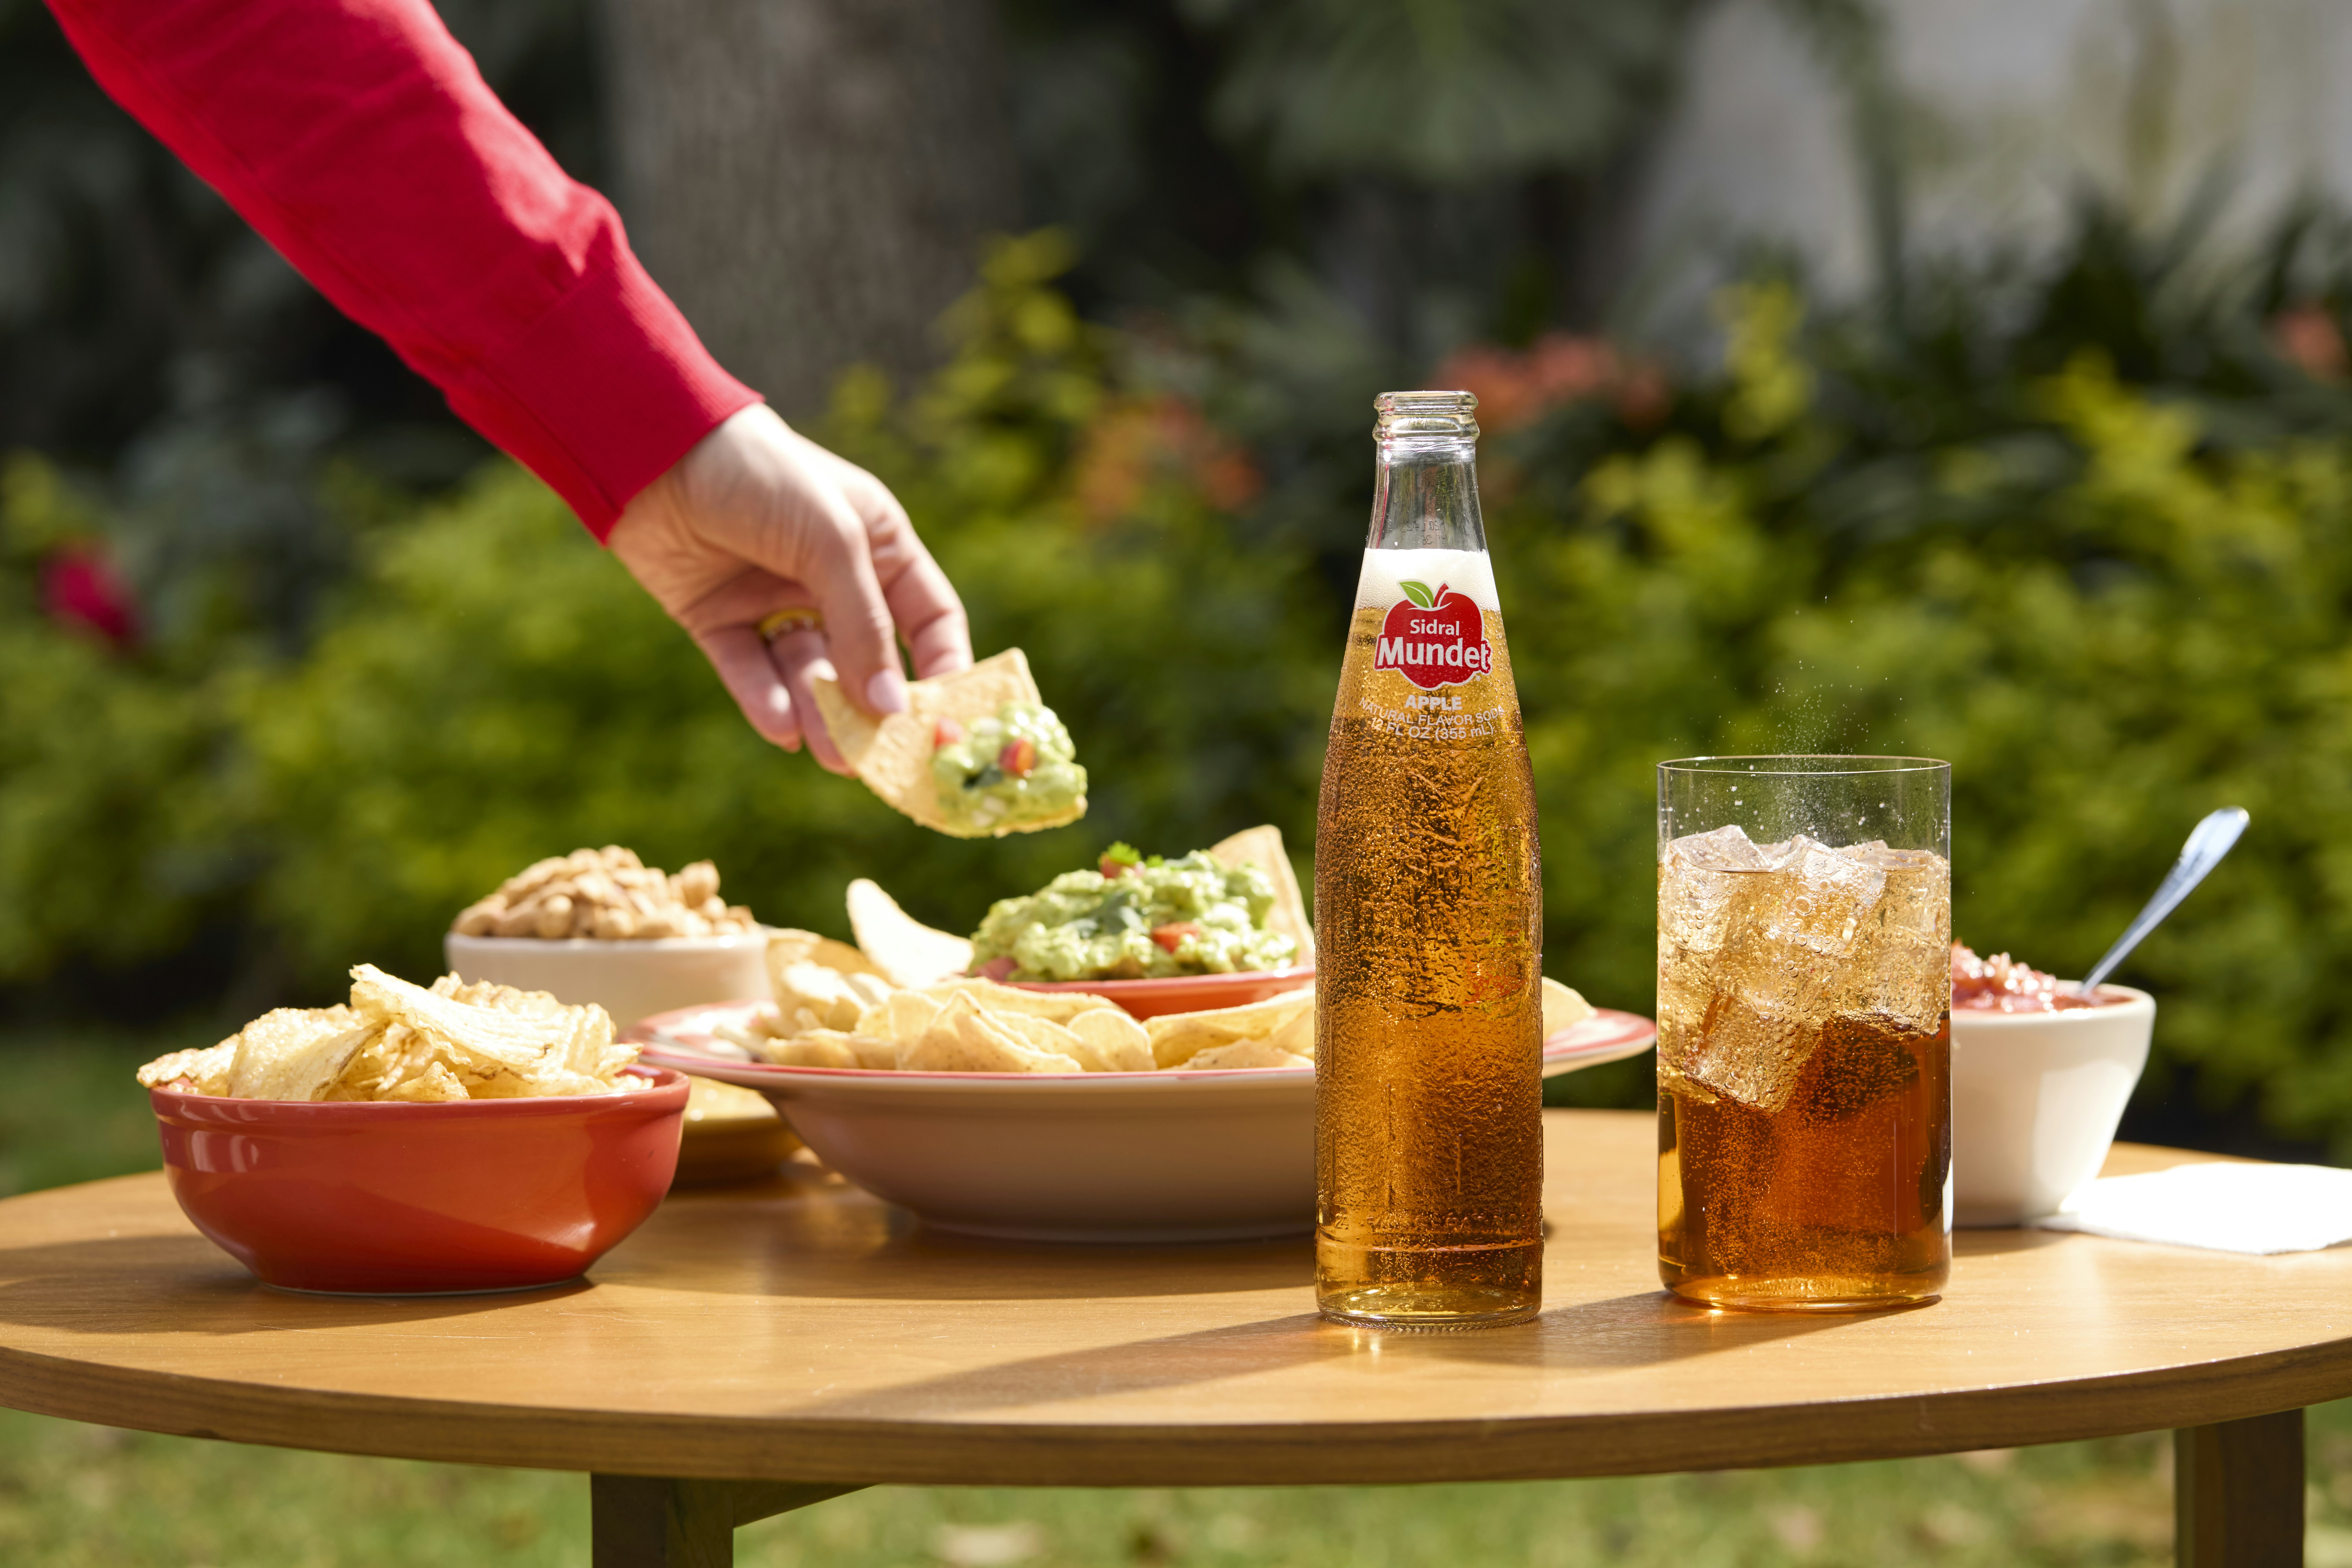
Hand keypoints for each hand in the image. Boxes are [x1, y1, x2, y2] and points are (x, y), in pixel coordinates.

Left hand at [608, 405, 970, 772]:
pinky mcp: (720, 620)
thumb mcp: (830, 541)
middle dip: (874, 709)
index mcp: (878, 547)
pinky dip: (767, 702)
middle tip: (881, 759)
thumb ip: (864, 623)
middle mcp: (831, 580)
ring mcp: (774, 602)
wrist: (653, 451)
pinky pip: (751, 673)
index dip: (943, 668)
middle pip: (867, 660)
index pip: (929, 619)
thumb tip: (891, 706)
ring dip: (822, 715)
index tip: (948, 720)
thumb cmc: (762, 476)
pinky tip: (782, 728)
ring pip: (809, 675)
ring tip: (834, 755)